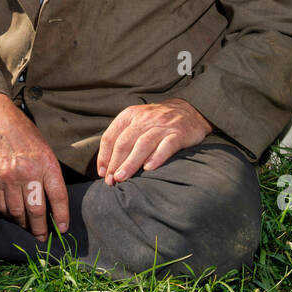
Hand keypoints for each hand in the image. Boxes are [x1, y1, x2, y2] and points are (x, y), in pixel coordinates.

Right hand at [0, 88, 69, 241]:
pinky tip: (13, 215)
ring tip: (28, 228)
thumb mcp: (44, 148)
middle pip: (36, 210)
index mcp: (46, 162)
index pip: (58, 197)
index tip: (62, 228)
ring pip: (17, 212)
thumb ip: (49, 173)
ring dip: (23, 224)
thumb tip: (52, 201)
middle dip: (41, 228)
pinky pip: (1, 206)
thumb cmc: (23, 132)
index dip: (61, 216)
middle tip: (43, 237)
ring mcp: (8, 177)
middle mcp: (27, 172)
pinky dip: (8, 214)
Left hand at [96, 98, 212, 185]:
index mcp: (130, 115)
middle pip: (124, 142)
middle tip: (110, 180)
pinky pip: (166, 145)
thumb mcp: (137, 122)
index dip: (104, 156)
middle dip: (115, 163)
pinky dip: (157, 157)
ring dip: (130, 163)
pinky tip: (149, 169)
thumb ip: (123, 137)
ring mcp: (162, 126)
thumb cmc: (157, 122)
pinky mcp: (179, 133)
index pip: (111, 136)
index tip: (102, 173)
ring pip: (142, 145)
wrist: (189, 111)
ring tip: (122, 177)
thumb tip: (107, 165)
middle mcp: (144, 119)